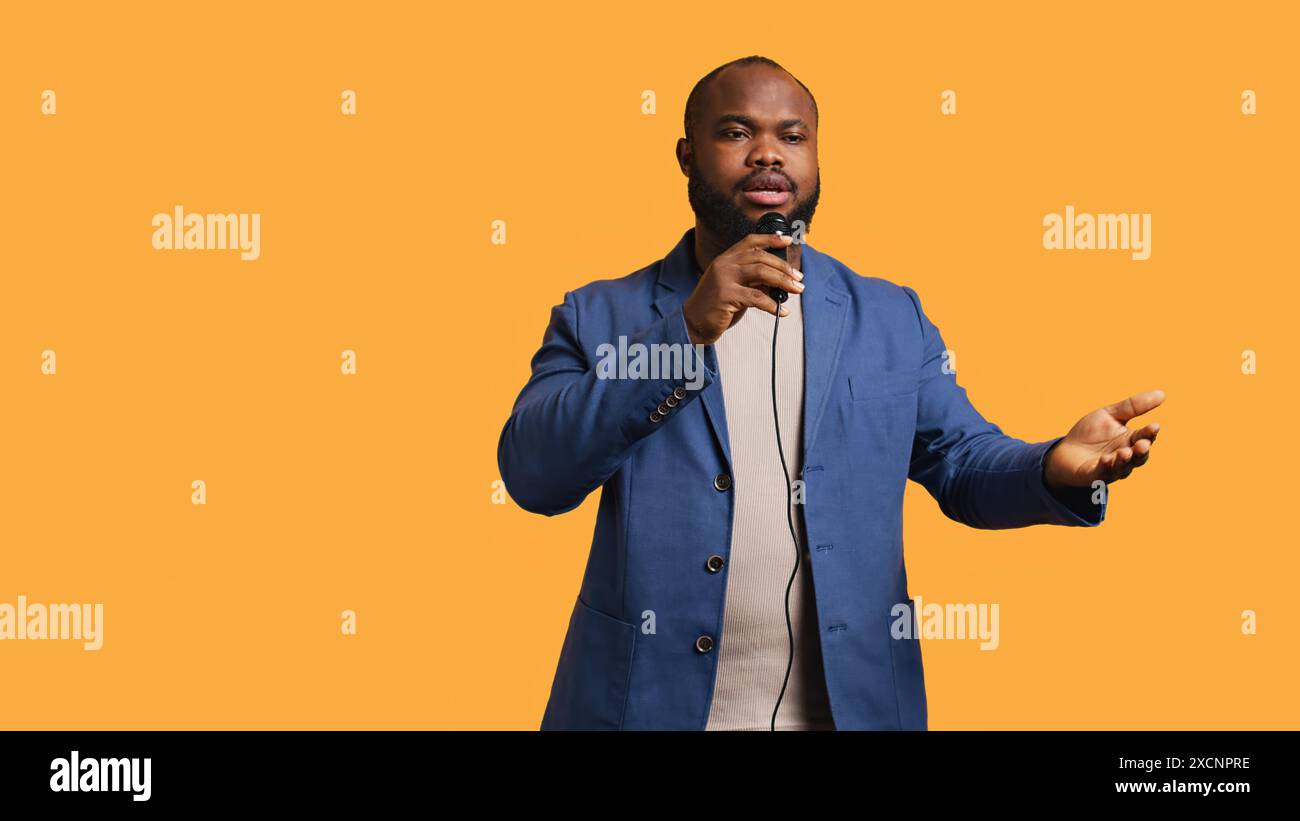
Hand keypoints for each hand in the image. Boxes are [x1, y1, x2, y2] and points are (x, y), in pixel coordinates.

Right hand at [681, 233, 803, 345]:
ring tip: (797, 290)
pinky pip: (757, 297)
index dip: (772, 238)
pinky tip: (782, 312)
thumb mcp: (734, 286)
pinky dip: (773, 305)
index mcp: (726, 258)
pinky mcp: (726, 295)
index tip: (789, 241)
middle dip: (784, 267)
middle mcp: (724, 264)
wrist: (693, 322)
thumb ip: (753, 280)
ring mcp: (724, 278)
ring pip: (762, 273)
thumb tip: (781, 281)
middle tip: (799, 278)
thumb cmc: (717, 305)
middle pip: (762, 257)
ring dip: (784, 281)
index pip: (751, 241)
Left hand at [1044, 389, 1164, 488]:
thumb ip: (1133, 407)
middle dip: (1141, 451)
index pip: (1144, 437)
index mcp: (1130, 440)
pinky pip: (1102, 473)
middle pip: (1138, 456)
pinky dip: (1105, 467)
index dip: (1150, 433)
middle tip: (1143, 444)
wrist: (1066, 450)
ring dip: (1125, 460)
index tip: (1155, 426)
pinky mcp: (1094, 475)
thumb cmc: (1091, 433)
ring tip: (1125, 452)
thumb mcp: (1110, 415)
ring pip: (1123, 467)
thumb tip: (1162, 394)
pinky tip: (1105, 459)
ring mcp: (1111, 468)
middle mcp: (1125, 456)